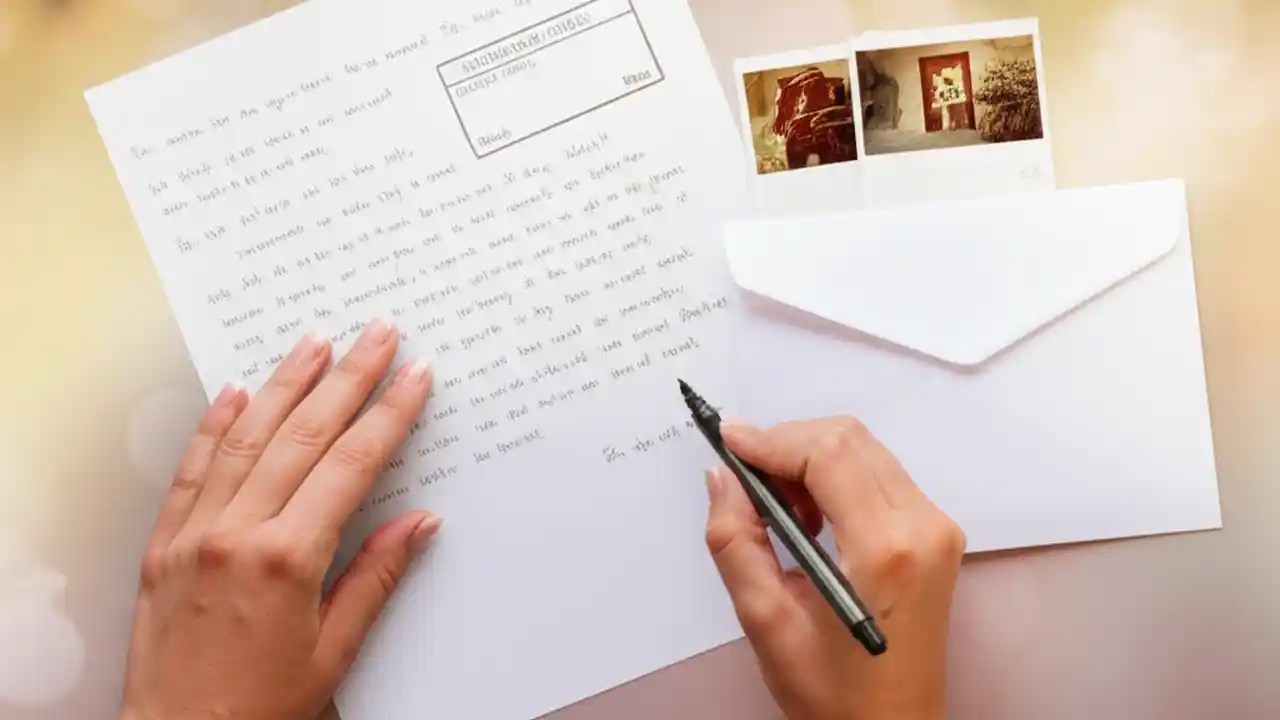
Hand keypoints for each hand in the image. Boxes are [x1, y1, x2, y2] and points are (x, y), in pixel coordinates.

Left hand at [121, 320, 437, 719]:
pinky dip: (215, 425)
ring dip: (286, 384)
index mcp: (288, 560)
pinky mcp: (163, 545)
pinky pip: (192, 469)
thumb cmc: (260, 710)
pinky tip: (238, 391)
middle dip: (348, 377)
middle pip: (304, 435)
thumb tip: (419, 523)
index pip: (351, 465)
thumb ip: (376, 578)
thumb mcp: (334, 652)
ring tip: (316, 341)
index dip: (389, 414)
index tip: (415, 376)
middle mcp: (237, 534)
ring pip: (246, 437)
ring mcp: (195, 534)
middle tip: (378, 334)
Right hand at [705, 418, 964, 719]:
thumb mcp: (767, 621)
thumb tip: (721, 478)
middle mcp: (924, 528)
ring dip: (811, 461)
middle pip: (849, 440)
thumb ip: (736, 540)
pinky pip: (880, 474)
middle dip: (788, 445)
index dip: (771, 439)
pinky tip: (811, 520)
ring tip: (780, 513)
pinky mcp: (935, 534)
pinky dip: (835, 478)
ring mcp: (937, 529)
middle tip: (746, 480)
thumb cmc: (836, 695)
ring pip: (865, 450)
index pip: (828, 452)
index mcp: (885, 550)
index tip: (728, 442)